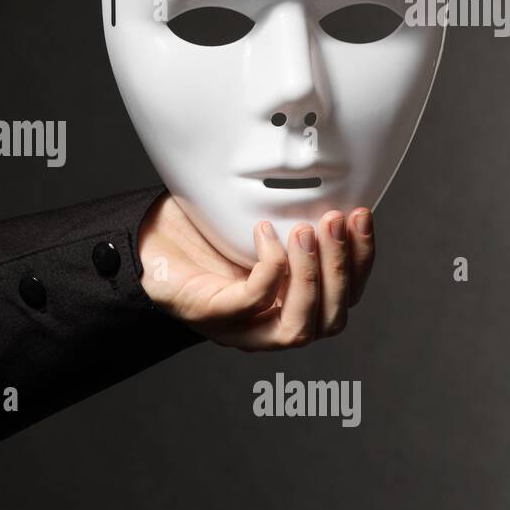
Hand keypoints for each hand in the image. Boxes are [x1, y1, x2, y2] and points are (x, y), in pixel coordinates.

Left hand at [138, 192, 374, 350]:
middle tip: (335, 220)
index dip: (362, 261)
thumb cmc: (201, 236)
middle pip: (330, 319)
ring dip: (313, 276)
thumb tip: (339, 180)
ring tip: (308, 229)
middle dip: (342, 269)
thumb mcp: (258, 223)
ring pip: (298, 326)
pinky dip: (268, 268)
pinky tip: (262, 233)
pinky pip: (253, 302)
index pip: (345, 298)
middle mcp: (271, 326)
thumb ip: (295, 216)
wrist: (146, 242)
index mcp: (291, 305)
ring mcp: (242, 329)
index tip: (363, 217)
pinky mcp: (211, 318)